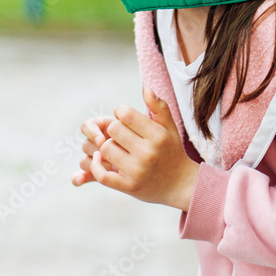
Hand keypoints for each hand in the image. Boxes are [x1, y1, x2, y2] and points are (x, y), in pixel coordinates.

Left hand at [73, 88, 198, 209]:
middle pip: (113, 130)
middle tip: (121, 135)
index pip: (125, 114)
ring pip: (105, 149)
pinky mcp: (128, 187)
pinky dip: (96, 166)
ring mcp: (137, 171)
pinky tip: (100, 159)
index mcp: (157, 136)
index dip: (121, 113)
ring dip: (107, 147)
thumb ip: (159, 107)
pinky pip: (102, 175)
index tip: (126, 119)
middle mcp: (148, 153)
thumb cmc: (171, 151)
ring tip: (117, 148)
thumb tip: (146, 89)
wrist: (180, 184)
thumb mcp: (170, 128)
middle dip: (114, 130)